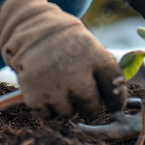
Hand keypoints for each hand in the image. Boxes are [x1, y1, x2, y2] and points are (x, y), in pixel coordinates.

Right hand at [0, 0, 126, 118]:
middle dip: (89, 105)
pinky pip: (48, 115)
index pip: (113, 87)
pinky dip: (48, 107)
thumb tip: (116, 99)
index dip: (116, 100)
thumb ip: (102, 68)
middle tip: (84, 98)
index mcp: (92, 54)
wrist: (28, 29)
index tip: (114, 105)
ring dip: (67, 106)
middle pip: (92, 107)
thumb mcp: (89, 44)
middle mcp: (74, 72)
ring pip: (69, 114)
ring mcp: (53, 86)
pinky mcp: (34, 96)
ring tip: (60, 87)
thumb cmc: (64, 40)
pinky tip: (46, 90)